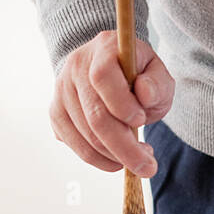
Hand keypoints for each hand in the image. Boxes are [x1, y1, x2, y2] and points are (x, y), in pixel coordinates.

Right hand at [49, 31, 173, 174]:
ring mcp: (61, 91)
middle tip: (147, 165)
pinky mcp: (56, 114)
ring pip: (86, 136)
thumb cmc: (137, 74)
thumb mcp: (156, 73)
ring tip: (138, 158)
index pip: (103, 76)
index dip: (122, 104)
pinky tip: (117, 158)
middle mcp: (76, 67)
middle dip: (125, 147)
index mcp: (103, 48)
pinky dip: (100, 160)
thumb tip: (145, 94)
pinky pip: (75, 146)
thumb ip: (158, 83)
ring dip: (115, 156)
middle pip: (95, 115)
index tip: (142, 120)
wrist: (109, 70)